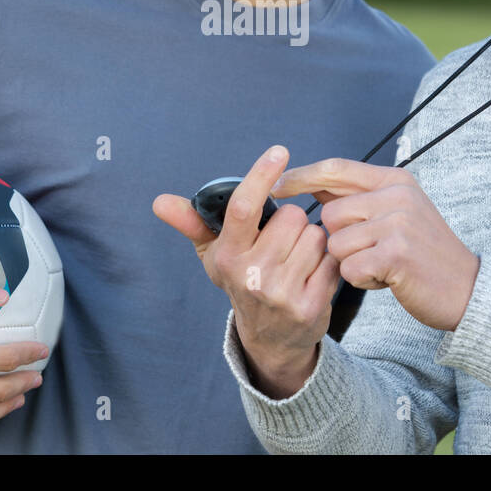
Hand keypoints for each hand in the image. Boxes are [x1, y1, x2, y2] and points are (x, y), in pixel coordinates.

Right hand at [153, 145, 338, 396]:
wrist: (271, 338)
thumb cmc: (243, 282)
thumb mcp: (215, 255)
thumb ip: (192, 223)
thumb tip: (160, 202)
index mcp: (227, 256)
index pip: (242, 207)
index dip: (261, 175)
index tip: (278, 152)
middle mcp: (252, 275)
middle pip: (292, 216)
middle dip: (293, 221)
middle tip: (283, 241)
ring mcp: (281, 293)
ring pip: (315, 235)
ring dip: (312, 241)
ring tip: (297, 259)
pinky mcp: (310, 306)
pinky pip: (331, 259)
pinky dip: (327, 261)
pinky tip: (312, 275)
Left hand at [274, 158, 478, 331]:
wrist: (467, 290)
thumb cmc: (424, 255)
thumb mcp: (397, 213)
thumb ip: (357, 198)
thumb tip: (312, 184)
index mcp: (394, 180)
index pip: (335, 168)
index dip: (301, 176)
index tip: (277, 186)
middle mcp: (396, 195)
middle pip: (329, 214)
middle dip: (341, 240)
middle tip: (374, 253)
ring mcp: (397, 223)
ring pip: (336, 244)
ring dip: (353, 263)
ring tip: (383, 266)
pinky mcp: (395, 254)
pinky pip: (348, 268)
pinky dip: (362, 280)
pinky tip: (388, 279)